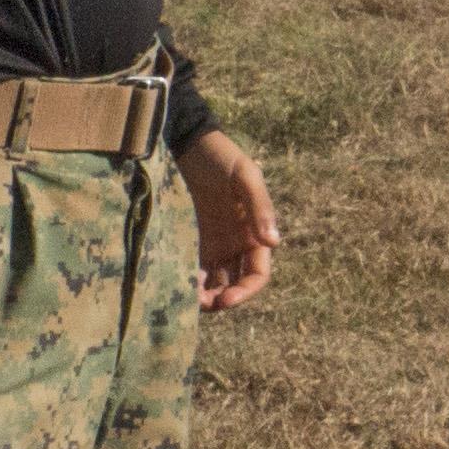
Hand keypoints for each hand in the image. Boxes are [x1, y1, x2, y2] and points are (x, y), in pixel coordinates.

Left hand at [177, 130, 280, 310]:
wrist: (186, 144)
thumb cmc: (219, 156)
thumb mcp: (244, 175)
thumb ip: (259, 206)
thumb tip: (273, 242)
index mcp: (254, 232)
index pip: (257, 274)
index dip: (245, 291)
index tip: (226, 299)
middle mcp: (235, 244)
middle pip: (234, 285)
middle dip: (222, 300)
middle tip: (202, 304)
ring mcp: (212, 245)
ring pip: (212, 283)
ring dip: (204, 297)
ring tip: (185, 300)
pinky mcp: (189, 241)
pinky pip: (191, 270)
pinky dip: (186, 283)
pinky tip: (174, 286)